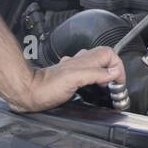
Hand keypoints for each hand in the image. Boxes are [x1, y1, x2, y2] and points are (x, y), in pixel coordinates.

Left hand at [7, 46, 125, 112]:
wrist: (28, 93)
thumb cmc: (46, 88)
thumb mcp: (75, 80)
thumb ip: (96, 74)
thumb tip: (114, 71)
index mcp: (84, 61)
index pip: (109, 54)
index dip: (118, 66)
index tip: (119, 82)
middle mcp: (80, 63)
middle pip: (104, 58)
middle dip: (114, 69)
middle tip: (116, 85)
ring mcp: (73, 69)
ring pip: (95, 65)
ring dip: (105, 74)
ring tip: (107, 87)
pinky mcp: (68, 78)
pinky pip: (86, 74)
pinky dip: (93, 79)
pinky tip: (91, 88)